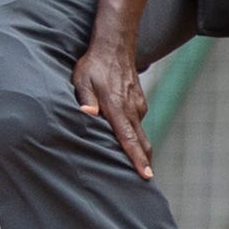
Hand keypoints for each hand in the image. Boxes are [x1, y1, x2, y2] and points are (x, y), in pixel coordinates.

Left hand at [72, 36, 154, 178]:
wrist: (115, 47)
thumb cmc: (93, 66)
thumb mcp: (82, 79)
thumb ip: (85, 98)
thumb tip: (88, 113)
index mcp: (117, 106)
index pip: (128, 137)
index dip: (136, 157)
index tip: (146, 174)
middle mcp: (131, 109)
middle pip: (141, 141)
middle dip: (144, 161)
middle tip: (146, 181)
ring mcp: (138, 106)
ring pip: (139, 132)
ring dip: (138, 148)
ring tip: (134, 166)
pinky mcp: (139, 103)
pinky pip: (137, 123)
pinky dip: (134, 134)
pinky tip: (126, 141)